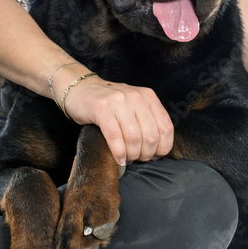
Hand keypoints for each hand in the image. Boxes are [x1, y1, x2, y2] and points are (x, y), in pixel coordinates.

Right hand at [58, 73, 173, 165]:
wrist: (81, 89)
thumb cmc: (109, 104)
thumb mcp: (134, 106)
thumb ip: (148, 121)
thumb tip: (159, 150)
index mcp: (148, 96)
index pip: (166, 128)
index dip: (163, 148)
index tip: (155, 156)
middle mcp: (136, 97)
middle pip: (150, 136)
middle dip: (146, 154)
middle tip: (138, 158)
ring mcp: (118, 102)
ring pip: (134, 138)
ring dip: (132, 155)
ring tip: (128, 159)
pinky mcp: (101, 109)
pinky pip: (115, 137)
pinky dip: (119, 153)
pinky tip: (119, 160)